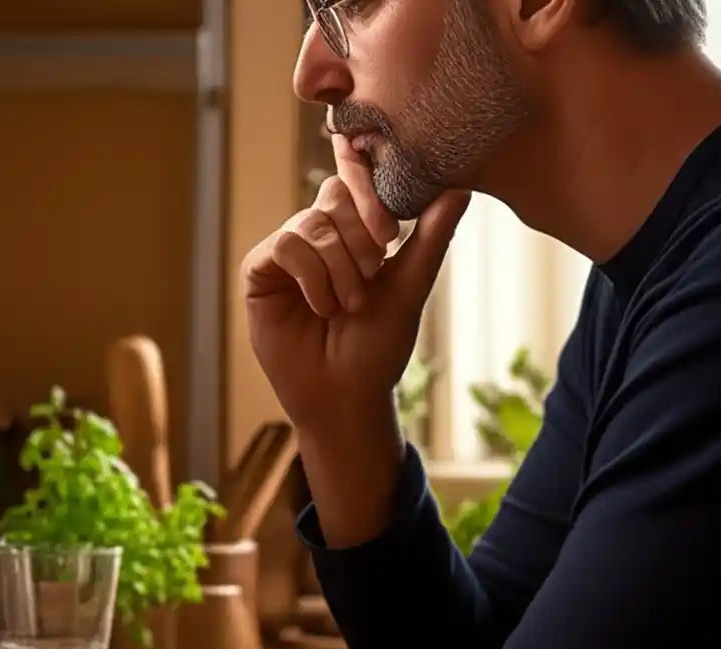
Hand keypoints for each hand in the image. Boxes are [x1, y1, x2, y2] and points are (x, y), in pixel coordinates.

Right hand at [242, 135, 470, 432]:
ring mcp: (287, 250)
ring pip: (311, 223)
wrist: (344, 393)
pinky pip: (285, 246)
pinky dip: (311, 276)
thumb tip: (461, 188)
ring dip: (338, 267)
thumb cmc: (376, 346)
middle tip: (372, 276)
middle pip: (335, 195)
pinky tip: (322, 307)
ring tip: (348, 304)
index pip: (358, 182)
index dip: (371, 193)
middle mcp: (317, 234)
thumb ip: (431, 236)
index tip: (390, 233)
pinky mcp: (259, 270)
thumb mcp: (409, 286)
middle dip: (360, 239)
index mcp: (353, 232)